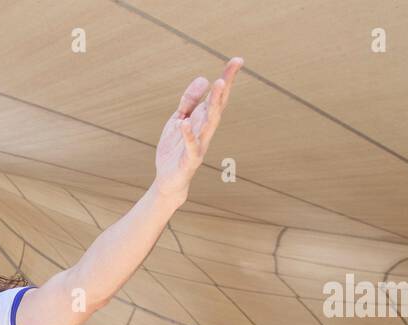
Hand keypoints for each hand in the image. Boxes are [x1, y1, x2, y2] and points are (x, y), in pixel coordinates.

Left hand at [154, 57, 242, 200]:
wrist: (169, 180)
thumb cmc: (175, 149)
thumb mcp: (178, 119)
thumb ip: (189, 101)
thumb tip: (204, 78)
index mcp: (203, 119)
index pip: (217, 96)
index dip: (227, 78)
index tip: (237, 60)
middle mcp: (205, 130)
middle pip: (217, 106)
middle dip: (224, 87)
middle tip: (231, 68)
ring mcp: (200, 145)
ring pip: (209, 122)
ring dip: (213, 104)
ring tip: (218, 85)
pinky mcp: (190, 159)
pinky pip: (191, 146)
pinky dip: (188, 135)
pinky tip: (184, 123)